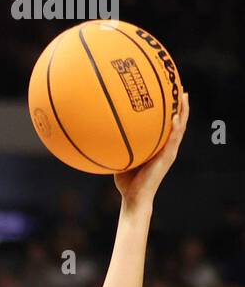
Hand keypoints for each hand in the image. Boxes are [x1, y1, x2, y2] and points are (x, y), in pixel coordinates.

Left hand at [115, 91, 188, 210]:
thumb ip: (119, 147)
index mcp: (160, 148)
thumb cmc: (127, 183)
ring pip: (180, 128)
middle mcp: (167, 148)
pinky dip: (176, 127)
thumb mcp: (123, 160)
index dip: (170, 110)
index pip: (168, 126)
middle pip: (179, 122)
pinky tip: (175, 116)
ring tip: (184, 96)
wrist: (135, 199)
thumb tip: (103, 134)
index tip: (169, 94)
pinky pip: (173, 140)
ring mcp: (169, 153)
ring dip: (184, 111)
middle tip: (180, 87)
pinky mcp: (167, 158)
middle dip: (181, 105)